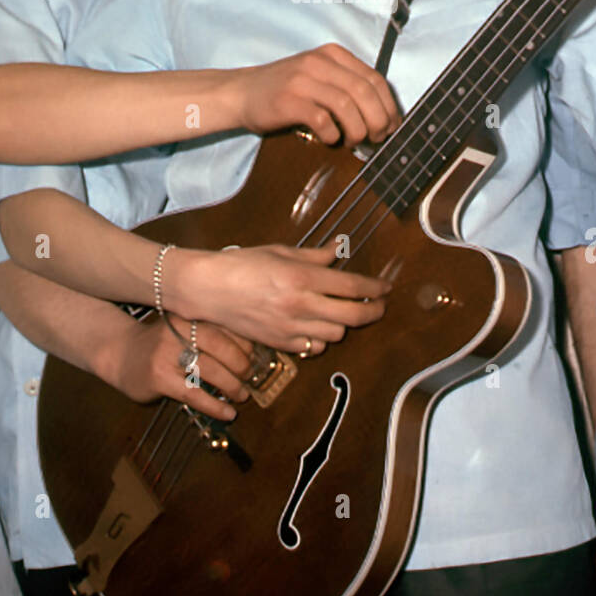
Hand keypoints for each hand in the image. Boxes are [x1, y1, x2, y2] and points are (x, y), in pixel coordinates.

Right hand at [95, 316, 253, 421]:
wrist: (121, 354)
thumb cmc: (161, 344)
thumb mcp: (182, 329)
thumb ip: (209, 333)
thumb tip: (252, 350)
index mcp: (188, 315)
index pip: (224, 325)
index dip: (245, 342)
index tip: (256, 355)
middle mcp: (177, 330)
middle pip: (220, 345)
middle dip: (241, 363)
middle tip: (250, 376)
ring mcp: (166, 354)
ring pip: (209, 370)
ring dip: (232, 385)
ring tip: (242, 395)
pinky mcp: (158, 378)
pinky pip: (194, 394)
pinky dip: (215, 406)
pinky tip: (228, 412)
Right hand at [172, 242, 389, 351]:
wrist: (210, 289)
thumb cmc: (243, 264)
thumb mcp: (282, 252)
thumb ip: (316, 256)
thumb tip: (340, 248)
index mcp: (302, 278)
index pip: (353, 287)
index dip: (375, 288)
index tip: (385, 287)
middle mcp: (300, 305)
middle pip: (353, 316)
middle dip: (373, 311)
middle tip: (379, 305)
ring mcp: (290, 328)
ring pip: (337, 334)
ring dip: (346, 323)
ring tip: (344, 311)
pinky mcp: (280, 343)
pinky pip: (314, 346)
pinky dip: (322, 337)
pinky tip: (319, 324)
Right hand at [235, 44, 399, 144]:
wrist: (241, 93)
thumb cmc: (284, 89)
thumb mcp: (319, 75)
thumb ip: (347, 85)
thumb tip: (383, 114)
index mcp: (332, 54)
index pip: (374, 78)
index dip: (389, 105)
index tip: (394, 125)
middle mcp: (319, 62)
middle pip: (364, 92)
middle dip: (379, 120)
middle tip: (379, 138)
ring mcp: (303, 80)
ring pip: (347, 106)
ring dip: (358, 130)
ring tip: (355, 141)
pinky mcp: (289, 100)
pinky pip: (323, 119)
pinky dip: (333, 134)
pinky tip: (330, 139)